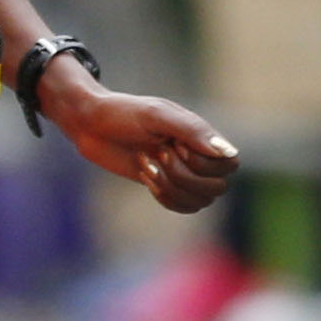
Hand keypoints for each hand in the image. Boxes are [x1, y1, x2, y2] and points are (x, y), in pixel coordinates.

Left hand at [50, 76, 238, 212]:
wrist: (90, 125)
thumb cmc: (122, 113)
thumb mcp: (156, 115)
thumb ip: (193, 131)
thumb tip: (227, 153)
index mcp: (201, 135)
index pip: (229, 165)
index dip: (202, 163)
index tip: (172, 145)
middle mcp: (197, 154)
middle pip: (217, 187)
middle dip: (183, 177)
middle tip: (156, 154)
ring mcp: (183, 172)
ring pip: (200, 201)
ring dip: (170, 187)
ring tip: (146, 164)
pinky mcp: (165, 185)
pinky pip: (183, 207)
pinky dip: (165, 198)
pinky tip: (146, 177)